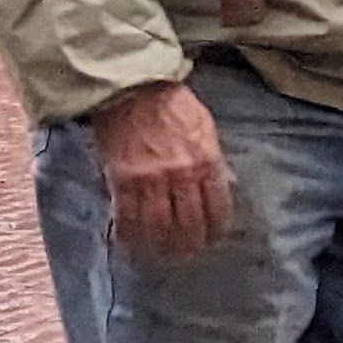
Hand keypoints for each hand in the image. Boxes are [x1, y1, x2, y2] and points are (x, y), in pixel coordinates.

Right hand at [89, 79, 233, 256]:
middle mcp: (181, 175)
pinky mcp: (123, 181)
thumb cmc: (171, 105)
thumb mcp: (204, 128)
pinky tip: (133, 245)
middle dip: (191, 245)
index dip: (215, 229)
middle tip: (188, 254)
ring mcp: (151, 180)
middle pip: (190, 224)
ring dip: (162, 247)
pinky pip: (127, 219)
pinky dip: (131, 237)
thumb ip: (212, 159)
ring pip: (159, 228)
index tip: (213, 239)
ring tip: (163, 255)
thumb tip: (219, 185)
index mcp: (206, 160)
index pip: (217, 207)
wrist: (132, 88)